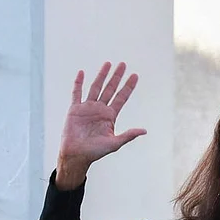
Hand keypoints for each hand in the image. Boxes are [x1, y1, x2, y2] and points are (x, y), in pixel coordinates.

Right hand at [54, 61, 144, 189]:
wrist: (76, 155)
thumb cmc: (95, 152)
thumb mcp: (114, 143)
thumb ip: (128, 135)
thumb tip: (144, 130)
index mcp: (110, 116)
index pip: (121, 97)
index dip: (128, 86)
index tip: (135, 75)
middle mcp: (100, 109)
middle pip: (110, 89)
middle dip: (117, 77)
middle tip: (123, 64)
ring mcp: (87, 108)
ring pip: (95, 87)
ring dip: (101, 75)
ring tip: (108, 63)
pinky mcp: (75, 109)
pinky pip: (77, 93)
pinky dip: (78, 83)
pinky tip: (82, 73)